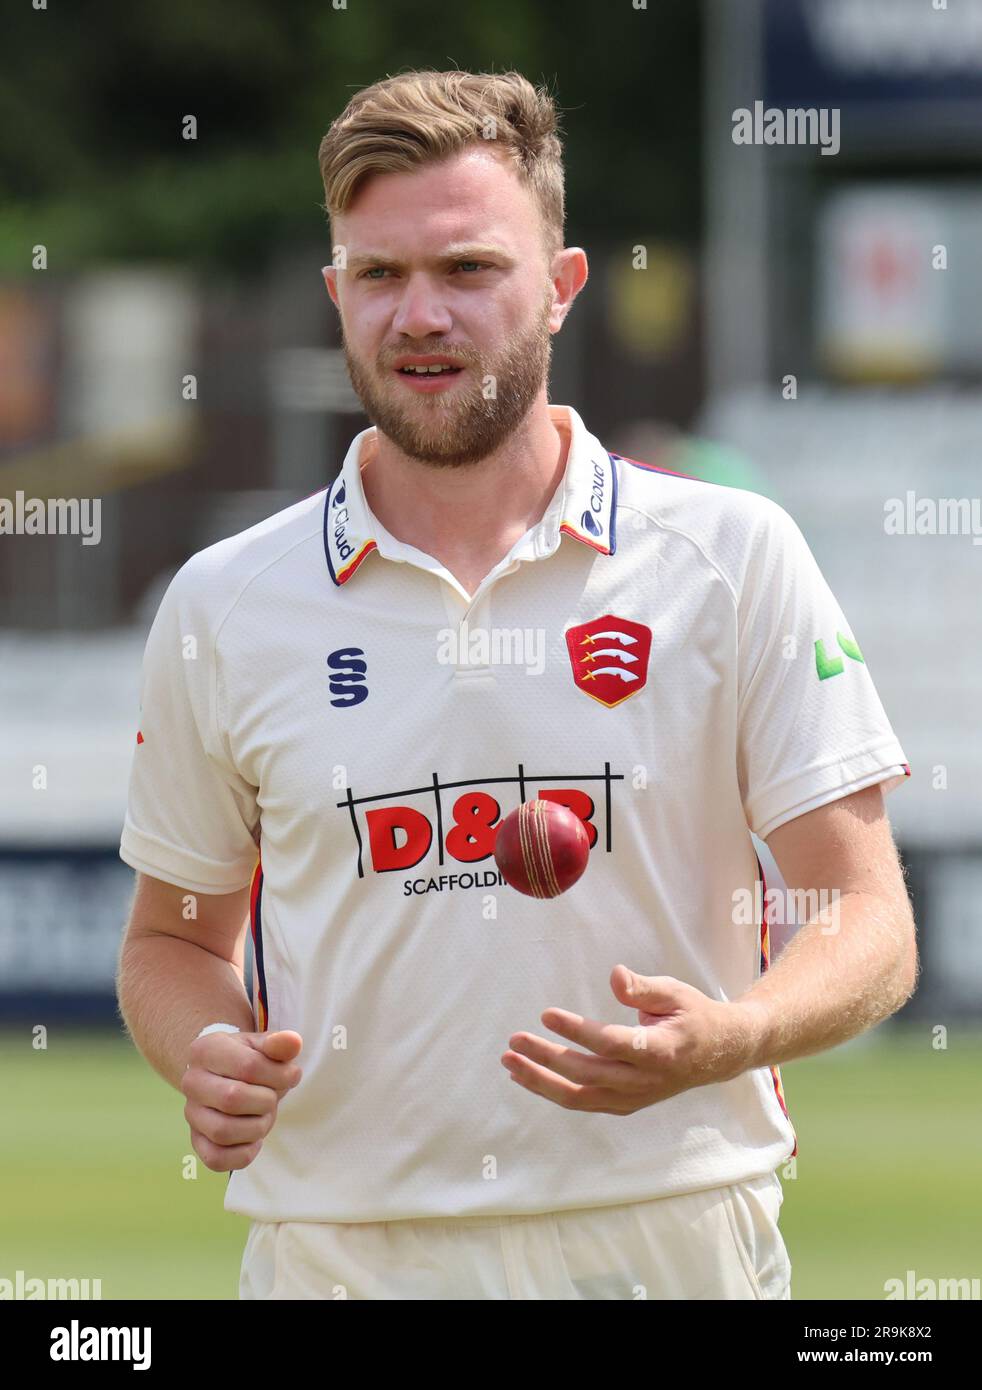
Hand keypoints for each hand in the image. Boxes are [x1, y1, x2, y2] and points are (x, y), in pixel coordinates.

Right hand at [181, 1029, 302, 1170]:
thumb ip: (279, 1043)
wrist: (227, 1076)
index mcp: (206, 1050)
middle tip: (274, 1098)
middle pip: (232, 1099)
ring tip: (265, 1116)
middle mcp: (191, 1081)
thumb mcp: (265, 1045)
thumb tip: (292, 1042)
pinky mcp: (196, 1141)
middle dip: (266, 1102)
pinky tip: (255, 1139)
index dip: (279, 1075)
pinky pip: (217, 1159)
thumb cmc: (250, 1059)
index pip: (248, 1066)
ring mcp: (191, 1114)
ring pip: (222, 1132)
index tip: (291, 1076)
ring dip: (257, 1128)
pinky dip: (244, 1154)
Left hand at [501, 966, 758, 1114]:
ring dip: (541, 1081)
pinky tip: (526, 1076)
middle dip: (547, 1059)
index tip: (547, 1014)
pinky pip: (584, 1102)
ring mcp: (635, 1097)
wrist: (720, 1053)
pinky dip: (553, 1091)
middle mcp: (647, 1081)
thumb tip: (614, 976)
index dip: (578, 1032)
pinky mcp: (626, 1103)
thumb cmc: (693, 1015)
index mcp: (662, 1051)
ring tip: (509, 1062)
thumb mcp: (676, 992)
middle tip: (515, 1040)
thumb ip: (643, 988)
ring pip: (581, 1097)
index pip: (612, 1044)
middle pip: (589, 1075)